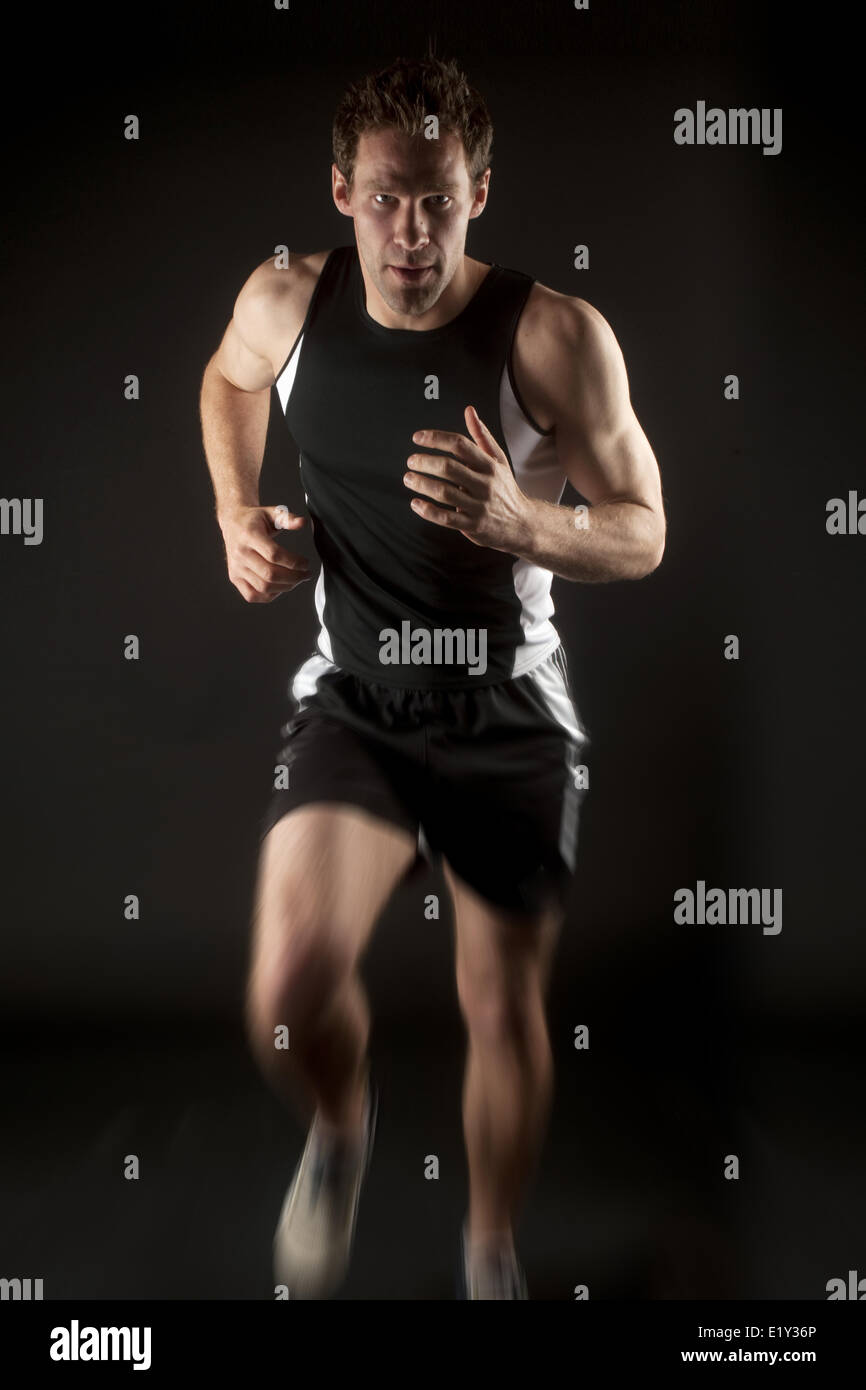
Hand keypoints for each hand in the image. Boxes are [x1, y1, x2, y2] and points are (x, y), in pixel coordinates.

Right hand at [218, 504, 310, 602]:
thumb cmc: (254, 519)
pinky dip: (269, 596)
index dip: (294, 562)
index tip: (306, 563)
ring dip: (285, 587)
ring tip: (296, 580)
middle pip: (270, 574)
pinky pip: (252, 595)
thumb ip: (287, 518)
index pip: (274, 555)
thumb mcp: (271, 512)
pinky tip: (280, 587)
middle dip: (294, 577)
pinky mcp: (234, 577)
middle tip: (306, 574)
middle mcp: (240, 553)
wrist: (233, 523)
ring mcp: (236, 568)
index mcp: (249, 535)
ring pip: (263, 587)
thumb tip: (302, 523)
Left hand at [403, 405, 530, 551]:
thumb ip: (481, 436)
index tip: (418, 438)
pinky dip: (427, 510)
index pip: (460, 445)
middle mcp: (485, 484)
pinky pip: (446, 518)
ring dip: (422, 484)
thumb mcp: (498, 460)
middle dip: (425, 462)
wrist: (521, 523)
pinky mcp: (473, 525)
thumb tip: (469, 410)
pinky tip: (415, 503)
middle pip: (449, 468)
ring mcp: (479, 506)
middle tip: (411, 461)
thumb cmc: (504, 488)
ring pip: (444, 492)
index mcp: (489, 465)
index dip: (436, 438)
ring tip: (408, 478)